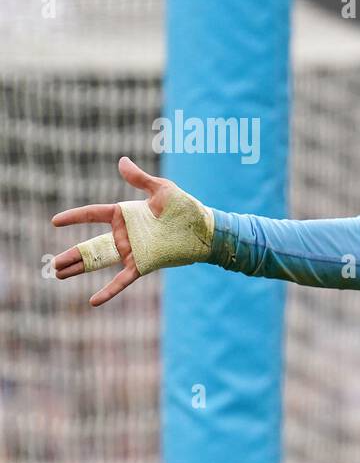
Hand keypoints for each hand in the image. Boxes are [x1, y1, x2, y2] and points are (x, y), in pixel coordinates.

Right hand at [51, 156, 206, 306]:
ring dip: (79, 269)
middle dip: (72, 254)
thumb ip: (139, 179)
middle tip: (52, 264)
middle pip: (90, 245)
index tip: (55, 221)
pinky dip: (108, 291)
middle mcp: (124, 235)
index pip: (92, 214)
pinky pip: (121, 280)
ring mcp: (132, 251)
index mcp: (124, 215)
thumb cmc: (185, 208)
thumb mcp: (161, 189)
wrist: (204, 229)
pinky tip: (93, 301)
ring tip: (59, 274)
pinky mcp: (143, 265)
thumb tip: (122, 161)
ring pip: (99, 262)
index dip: (74, 217)